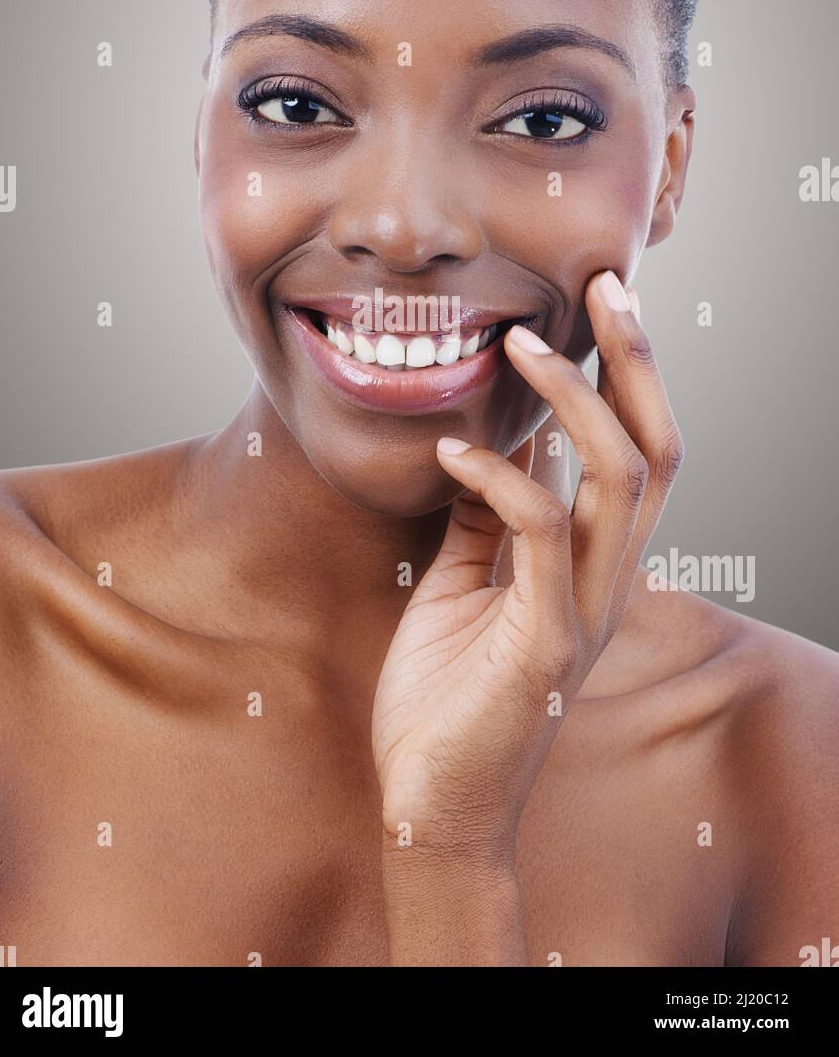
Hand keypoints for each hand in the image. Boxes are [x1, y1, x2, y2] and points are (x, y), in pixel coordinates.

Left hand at [371, 270, 683, 859]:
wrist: (430, 801)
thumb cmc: (445, 693)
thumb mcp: (464, 581)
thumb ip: (488, 517)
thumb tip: (487, 446)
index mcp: (592, 563)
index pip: (637, 450)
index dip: (629, 372)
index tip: (599, 299)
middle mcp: (607, 580)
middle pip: (657, 449)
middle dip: (635, 361)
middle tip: (605, 286)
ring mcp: (583, 611)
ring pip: (621, 481)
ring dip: (574, 403)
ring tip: (523, 347)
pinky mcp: (543, 643)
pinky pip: (541, 537)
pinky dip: (500, 482)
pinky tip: (451, 453)